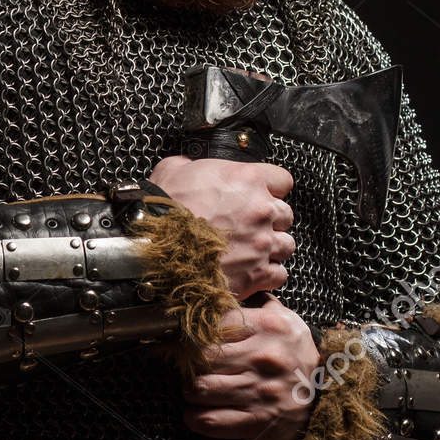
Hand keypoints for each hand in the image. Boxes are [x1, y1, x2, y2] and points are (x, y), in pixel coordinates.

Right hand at [149, 154, 294, 299]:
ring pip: (286, 245)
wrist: (153, 251)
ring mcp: (261, 243)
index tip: (262, 195)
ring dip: (271, 247)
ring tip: (250, 250)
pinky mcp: (256, 273)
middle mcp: (261, 210)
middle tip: (249, 225)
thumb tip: (187, 165)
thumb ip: (190, 165)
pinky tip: (250, 270)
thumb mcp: (171, 170)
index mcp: (247, 179)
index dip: (270, 188)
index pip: (282, 180)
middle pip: (286, 214)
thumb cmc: (162, 213)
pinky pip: (279, 274)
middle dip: (270, 220)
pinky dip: (267, 274)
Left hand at [181, 297, 319, 439]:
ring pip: (200, 388)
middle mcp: (264, 358)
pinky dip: (195, 418)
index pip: (214, 326)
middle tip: (190, 368)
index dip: (196, 335)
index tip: (190, 343)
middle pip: (202, 358)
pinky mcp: (257, 421)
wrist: (329, 398)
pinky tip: (196, 413)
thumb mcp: (287, 321)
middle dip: (190, 364)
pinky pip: (210, 420)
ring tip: (194, 390)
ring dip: (190, 392)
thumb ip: (259, 303)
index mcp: (268, 328)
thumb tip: (231, 285)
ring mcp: (260, 392)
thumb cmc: (298, 356)